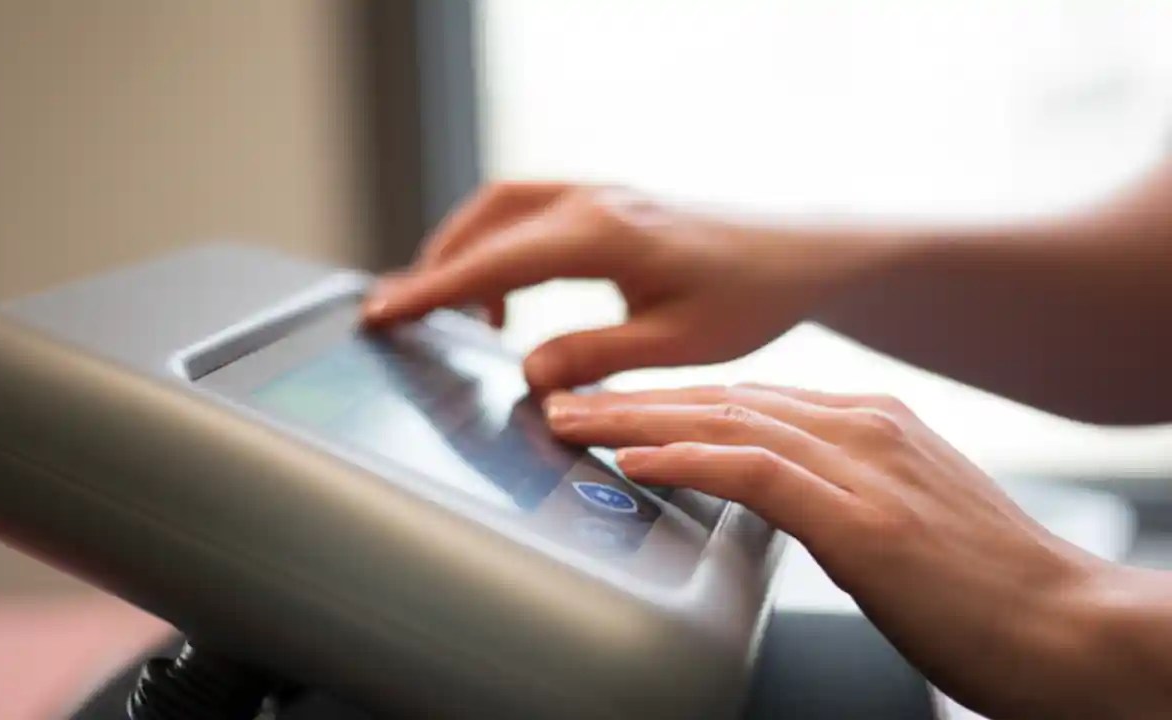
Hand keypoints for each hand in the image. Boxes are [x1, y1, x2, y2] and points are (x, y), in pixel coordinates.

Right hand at [363, 182, 896, 390]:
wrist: (801, 255)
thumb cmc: (752, 297)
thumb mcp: (676, 344)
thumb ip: (596, 358)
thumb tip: (528, 374)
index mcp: (603, 235)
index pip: (492, 262)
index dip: (429, 290)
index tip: (380, 312)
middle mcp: (593, 202)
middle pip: (484, 220)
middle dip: (434, 266)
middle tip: (397, 314)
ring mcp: (600, 195)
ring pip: (502, 209)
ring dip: (464, 252)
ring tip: (444, 311)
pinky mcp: (608, 204)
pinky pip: (529, 213)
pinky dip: (498, 247)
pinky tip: (506, 300)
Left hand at [542, 383, 1126, 719]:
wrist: (1073, 629)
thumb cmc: (990, 587)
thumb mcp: (899, 516)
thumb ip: (835, 492)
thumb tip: (770, 496)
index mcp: (870, 424)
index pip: (745, 401)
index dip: (667, 402)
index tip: (610, 407)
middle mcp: (863, 428)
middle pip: (721, 402)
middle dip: (632, 401)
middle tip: (562, 402)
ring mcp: (865, 467)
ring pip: (726, 425)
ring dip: (636, 422)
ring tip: (570, 422)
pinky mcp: (865, 521)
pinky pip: (757, 476)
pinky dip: (689, 463)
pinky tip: (635, 464)